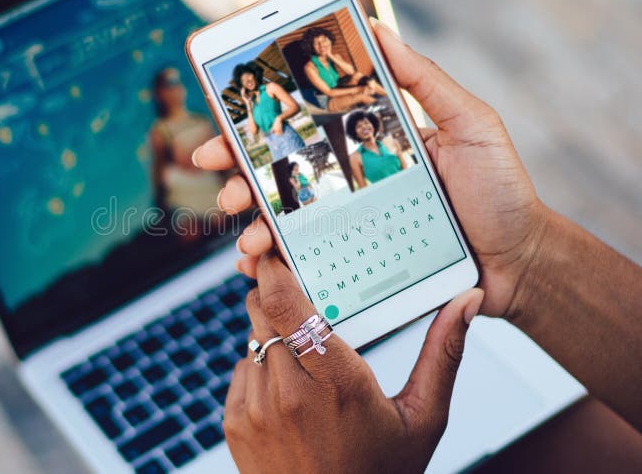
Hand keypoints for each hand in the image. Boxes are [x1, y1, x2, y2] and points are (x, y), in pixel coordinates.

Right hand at [193, 20, 546, 318]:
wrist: (520, 260)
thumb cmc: (500, 190)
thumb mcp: (469, 123)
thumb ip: (423, 80)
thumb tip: (375, 27)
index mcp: (369, 140)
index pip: (306, 124)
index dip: (262, 118)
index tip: (227, 114)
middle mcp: (352, 180)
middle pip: (282, 169)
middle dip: (237, 166)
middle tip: (211, 165)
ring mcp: (352, 223)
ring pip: (284, 217)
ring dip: (251, 218)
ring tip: (239, 226)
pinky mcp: (357, 261)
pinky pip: (306, 260)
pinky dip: (274, 263)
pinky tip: (254, 262)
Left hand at [225, 252, 483, 472]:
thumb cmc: (381, 473)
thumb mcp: (423, 418)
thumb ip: (441, 355)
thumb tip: (466, 301)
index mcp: (337, 382)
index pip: (287, 305)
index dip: (273, 270)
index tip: (274, 249)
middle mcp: (288, 392)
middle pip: (262, 311)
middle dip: (275, 295)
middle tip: (298, 294)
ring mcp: (256, 408)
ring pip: (252, 337)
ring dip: (271, 330)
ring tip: (303, 349)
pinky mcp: (236, 423)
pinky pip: (242, 369)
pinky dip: (260, 365)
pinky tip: (290, 388)